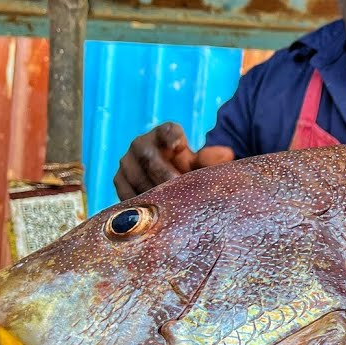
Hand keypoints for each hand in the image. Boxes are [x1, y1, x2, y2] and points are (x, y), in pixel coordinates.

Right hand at [113, 123, 236, 199]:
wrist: (167, 185)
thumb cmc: (188, 171)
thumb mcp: (200, 166)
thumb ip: (211, 160)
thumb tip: (226, 154)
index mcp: (163, 134)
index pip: (166, 131)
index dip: (171, 136)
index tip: (180, 145)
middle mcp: (141, 145)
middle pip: (149, 157)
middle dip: (163, 173)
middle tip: (177, 187)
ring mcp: (127, 162)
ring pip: (136, 177)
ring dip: (152, 191)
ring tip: (169, 205)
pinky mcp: (119, 181)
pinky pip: (126, 193)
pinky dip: (140, 203)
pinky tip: (153, 214)